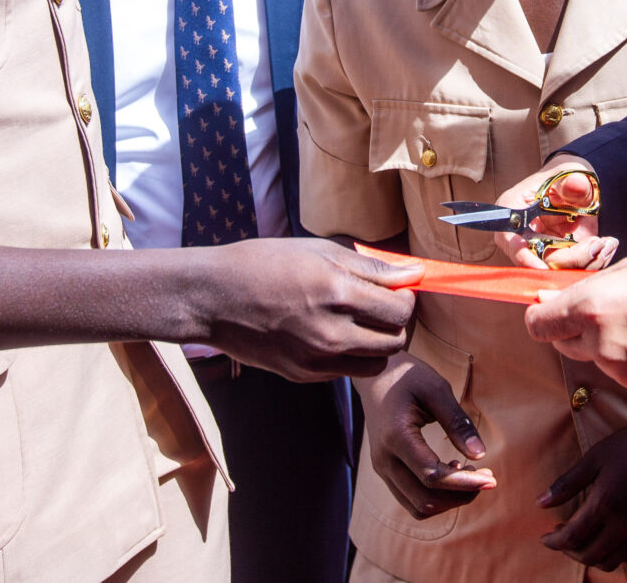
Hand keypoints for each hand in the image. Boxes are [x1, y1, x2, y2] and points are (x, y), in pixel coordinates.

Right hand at [199, 238, 418, 380]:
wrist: (213, 297)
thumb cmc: (263, 263)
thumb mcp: (317, 251)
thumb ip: (369, 266)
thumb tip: (413, 273)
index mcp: (335, 290)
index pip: (400, 308)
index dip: (407, 297)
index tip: (398, 289)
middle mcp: (330, 330)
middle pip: (396, 339)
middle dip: (399, 322)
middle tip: (385, 306)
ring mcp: (316, 358)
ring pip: (378, 362)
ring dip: (381, 343)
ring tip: (364, 323)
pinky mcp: (304, 375)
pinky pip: (349, 372)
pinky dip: (354, 356)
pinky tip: (337, 334)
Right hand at [361, 352, 493, 517]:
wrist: (375, 377)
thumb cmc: (408, 377)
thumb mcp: (436, 390)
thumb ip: (457, 422)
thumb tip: (480, 455)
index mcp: (396, 437)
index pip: (432, 477)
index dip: (464, 483)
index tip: (492, 479)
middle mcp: (384, 459)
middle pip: (425, 501)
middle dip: (460, 495)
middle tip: (486, 475)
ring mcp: (382, 468)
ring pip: (418, 507)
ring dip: (448, 500)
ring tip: (468, 473)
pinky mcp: (386, 471)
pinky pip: (411, 499)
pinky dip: (435, 496)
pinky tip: (450, 472)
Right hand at [493, 157, 616, 271]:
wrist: (576, 185)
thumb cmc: (565, 176)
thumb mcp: (570, 173)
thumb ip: (573, 182)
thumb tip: (576, 184)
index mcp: (514, 210)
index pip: (511, 240)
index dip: (523, 257)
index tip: (542, 267)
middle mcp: (524, 235)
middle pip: (540, 261)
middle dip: (573, 258)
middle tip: (597, 244)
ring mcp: (542, 248)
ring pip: (560, 270)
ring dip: (588, 261)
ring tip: (605, 243)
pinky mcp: (560, 256)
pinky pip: (574, 268)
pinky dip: (593, 261)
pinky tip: (606, 245)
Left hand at [523, 249, 626, 395]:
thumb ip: (588, 289)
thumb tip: (556, 300)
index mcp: (592, 307)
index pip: (538, 325)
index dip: (540, 316)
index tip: (548, 310)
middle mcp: (600, 343)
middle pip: (561, 345)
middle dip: (572, 330)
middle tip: (598, 312)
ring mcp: (621, 370)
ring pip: (594, 359)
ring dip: (604, 345)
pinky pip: (621, 372)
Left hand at [539, 411, 626, 569]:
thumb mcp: (594, 458)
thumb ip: (566, 484)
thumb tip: (540, 503)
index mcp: (605, 504)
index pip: (572, 537)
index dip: (554, 541)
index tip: (544, 537)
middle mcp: (623, 524)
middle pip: (588, 555)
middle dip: (568, 551)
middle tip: (558, 536)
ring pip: (608, 561)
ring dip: (588, 556)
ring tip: (578, 538)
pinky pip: (626, 556)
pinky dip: (608, 554)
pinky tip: (601, 537)